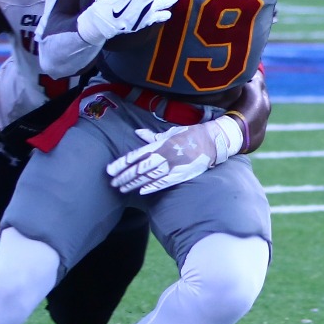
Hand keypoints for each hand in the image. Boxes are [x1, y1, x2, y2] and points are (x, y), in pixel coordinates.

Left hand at [106, 117, 241, 193]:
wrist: (212, 141)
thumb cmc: (190, 135)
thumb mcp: (170, 133)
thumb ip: (153, 137)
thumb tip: (137, 133)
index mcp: (160, 145)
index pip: (136, 155)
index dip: (122, 163)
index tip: (110, 169)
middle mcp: (165, 156)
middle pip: (140, 168)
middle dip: (124, 176)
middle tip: (112, 183)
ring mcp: (174, 167)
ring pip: (149, 177)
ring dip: (134, 183)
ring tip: (122, 189)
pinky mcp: (182, 175)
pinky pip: (164, 183)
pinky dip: (153, 187)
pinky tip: (142, 191)